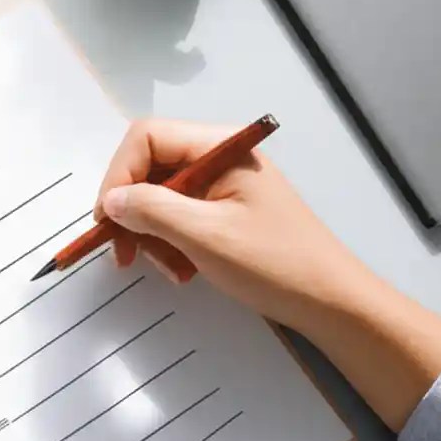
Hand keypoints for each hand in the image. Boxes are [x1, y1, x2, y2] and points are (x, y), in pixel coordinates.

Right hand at [92, 119, 376, 332]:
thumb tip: (111, 201)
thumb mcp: (206, 235)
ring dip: (150, 232)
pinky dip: (169, 242)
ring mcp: (223, 184)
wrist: (332, 302)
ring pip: (160, 195)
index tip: (108, 219)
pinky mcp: (225, 212)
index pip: (147, 137)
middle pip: (150, 166)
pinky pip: (179, 216)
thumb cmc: (276, 263)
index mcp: (219, 147)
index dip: (119, 174)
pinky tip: (181, 270)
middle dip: (131, 209)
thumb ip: (152, 210)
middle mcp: (218, 157)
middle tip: (122, 252)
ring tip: (162, 267)